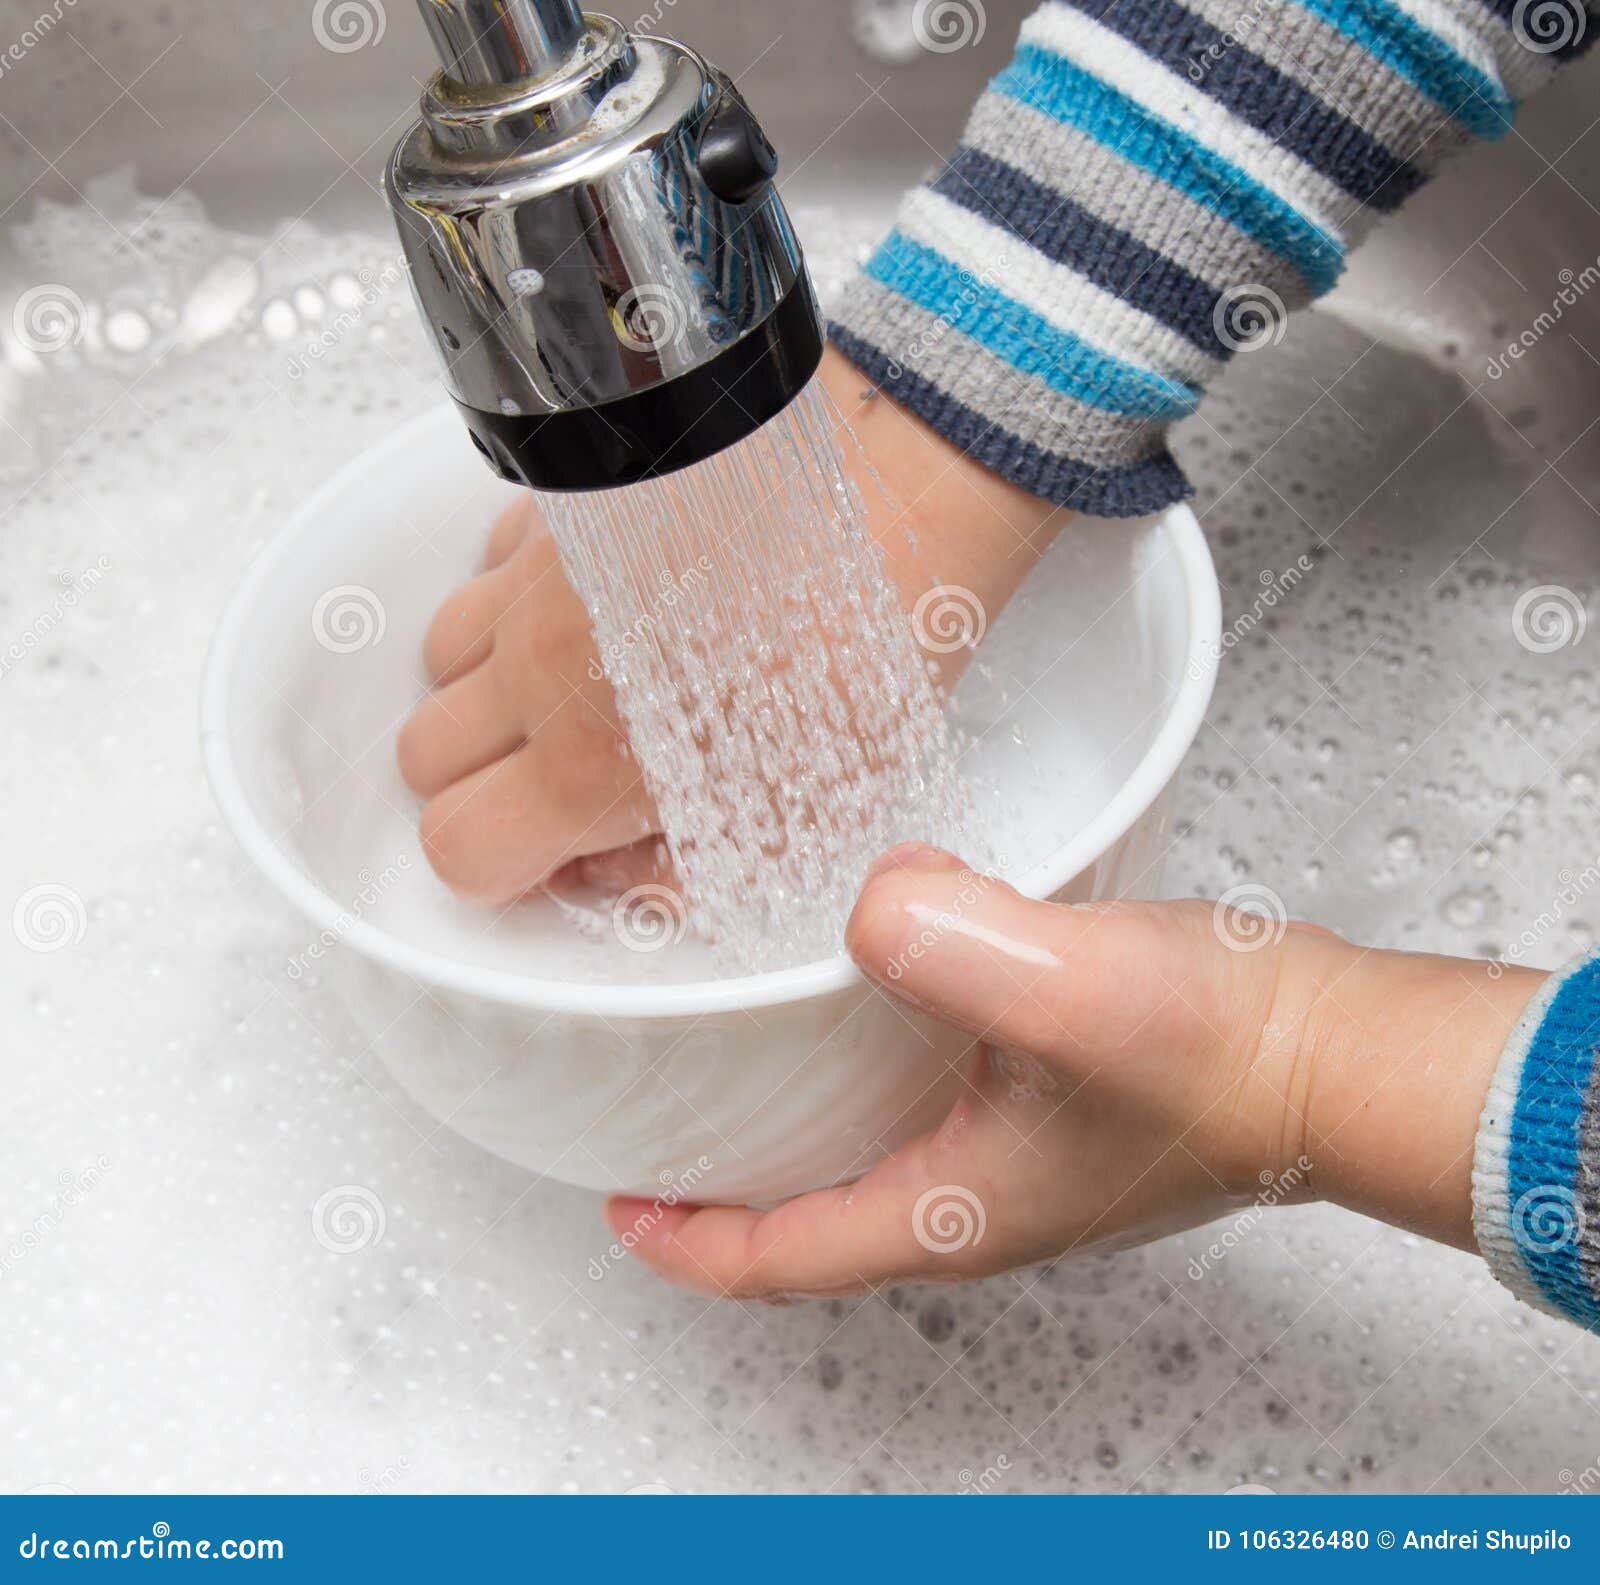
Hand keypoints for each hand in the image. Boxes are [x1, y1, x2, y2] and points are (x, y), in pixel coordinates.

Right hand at [396, 348, 1064, 903]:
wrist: (898, 479)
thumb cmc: (871, 632)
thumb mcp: (812, 809)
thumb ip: (695, 870)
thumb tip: (623, 878)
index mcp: (591, 761)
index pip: (456, 849)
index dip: (502, 864)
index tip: (560, 850)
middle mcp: (538, 664)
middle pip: (424, 756)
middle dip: (488, 781)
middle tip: (574, 776)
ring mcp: (537, 574)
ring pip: (442, 658)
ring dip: (494, 686)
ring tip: (589, 687)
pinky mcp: (561, 501)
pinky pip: (487, 566)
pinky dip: (518, 598)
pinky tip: (602, 606)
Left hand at [603, 845, 1545, 1297]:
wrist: (1336, 1043)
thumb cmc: (1230, 1059)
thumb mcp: (1072, 997)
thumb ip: (959, 950)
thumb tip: (872, 907)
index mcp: (950, 1208)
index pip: (779, 1257)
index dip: (685, 1240)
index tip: (621, 1200)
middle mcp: (972, 1192)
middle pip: (810, 1204)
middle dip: (728, 1169)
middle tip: (664, 1113)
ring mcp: (1011, 1144)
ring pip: (865, 1139)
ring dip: (797, 1102)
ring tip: (741, 1037)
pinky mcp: (1046, 1088)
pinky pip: (923, 1079)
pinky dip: (872, 1043)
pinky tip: (873, 972)